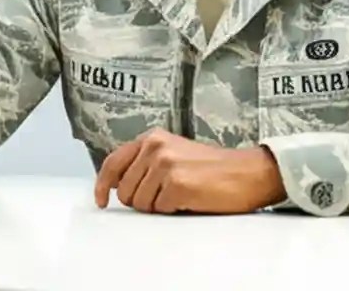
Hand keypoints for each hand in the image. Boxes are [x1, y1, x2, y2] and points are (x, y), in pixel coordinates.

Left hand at [93, 129, 285, 213]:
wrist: (247, 172)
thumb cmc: (212, 168)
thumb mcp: (174, 153)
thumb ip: (146, 163)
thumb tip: (117, 186)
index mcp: (151, 138)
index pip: (113, 163)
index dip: (102, 185)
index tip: (100, 200)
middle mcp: (154, 147)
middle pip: (125, 191)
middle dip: (140, 201)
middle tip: (165, 197)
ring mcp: (165, 164)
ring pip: (140, 203)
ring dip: (158, 206)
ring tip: (181, 195)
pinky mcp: (177, 184)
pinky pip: (161, 209)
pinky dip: (174, 210)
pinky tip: (190, 199)